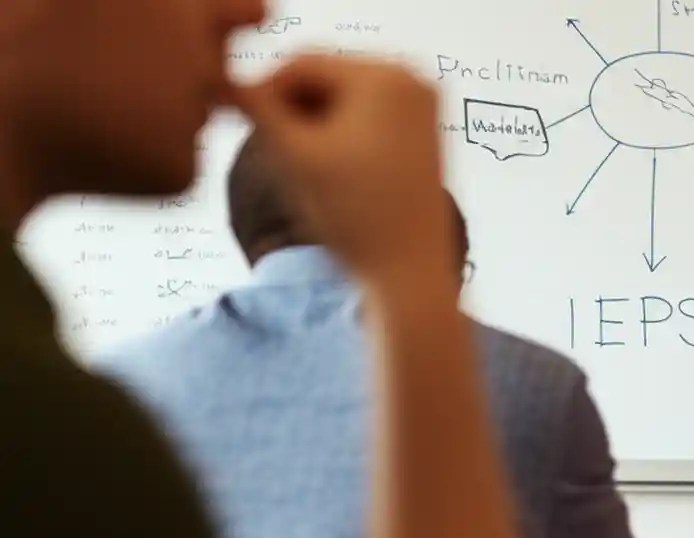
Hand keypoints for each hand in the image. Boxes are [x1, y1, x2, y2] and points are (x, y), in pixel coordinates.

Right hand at [234, 55, 452, 286]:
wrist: (409, 272)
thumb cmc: (355, 219)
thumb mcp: (295, 156)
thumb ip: (256, 109)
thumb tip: (222, 80)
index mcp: (386, 76)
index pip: (303, 63)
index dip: (265, 91)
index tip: (242, 124)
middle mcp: (414, 79)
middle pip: (328, 76)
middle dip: (294, 107)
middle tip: (274, 149)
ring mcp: (425, 105)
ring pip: (346, 97)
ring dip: (315, 120)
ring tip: (305, 166)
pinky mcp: (426, 131)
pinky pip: (369, 115)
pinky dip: (342, 133)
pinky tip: (332, 171)